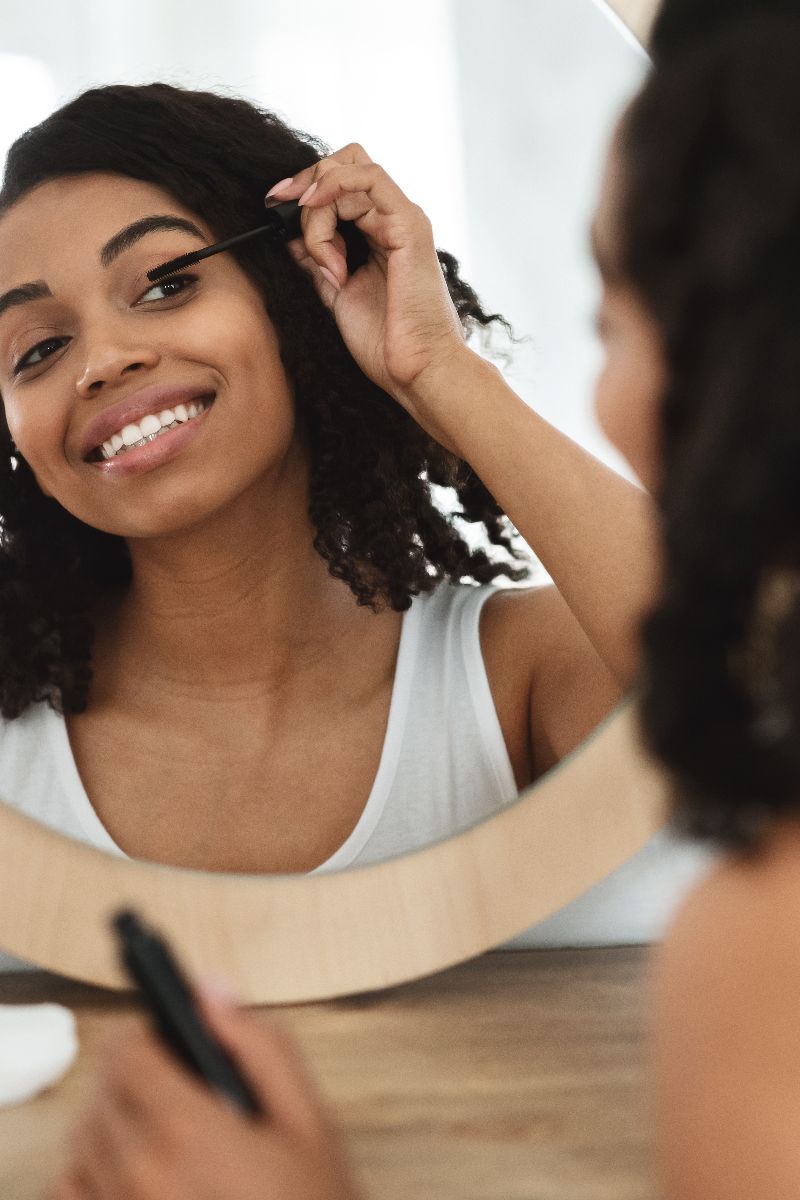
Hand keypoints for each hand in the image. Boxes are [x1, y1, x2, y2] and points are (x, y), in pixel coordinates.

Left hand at [47, 981, 360, 1199]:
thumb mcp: (309, 1123)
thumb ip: (260, 1046)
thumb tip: (210, 991)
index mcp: (186, 1132)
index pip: (125, 1052)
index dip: (146, 1035)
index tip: (168, 1042)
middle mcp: (137, 1175)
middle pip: (102, 1094)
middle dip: (134, 1078)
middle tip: (180, 1092)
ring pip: (81, 1144)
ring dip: (111, 1127)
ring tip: (163, 1139)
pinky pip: (71, 1193)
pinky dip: (90, 1176)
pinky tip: (135, 1177)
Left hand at [270, 143, 471, 447]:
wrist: (415, 371)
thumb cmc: (386, 345)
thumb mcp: (338, 296)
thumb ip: (319, 263)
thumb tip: (291, 239)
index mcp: (380, 236)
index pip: (342, 184)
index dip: (305, 186)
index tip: (273, 205)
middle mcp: (393, 222)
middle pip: (344, 166)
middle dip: (306, 184)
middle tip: (280, 208)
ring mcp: (403, 220)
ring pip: (348, 174)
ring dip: (319, 212)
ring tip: (326, 263)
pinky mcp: (409, 226)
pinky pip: (369, 179)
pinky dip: (334, 189)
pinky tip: (320, 217)